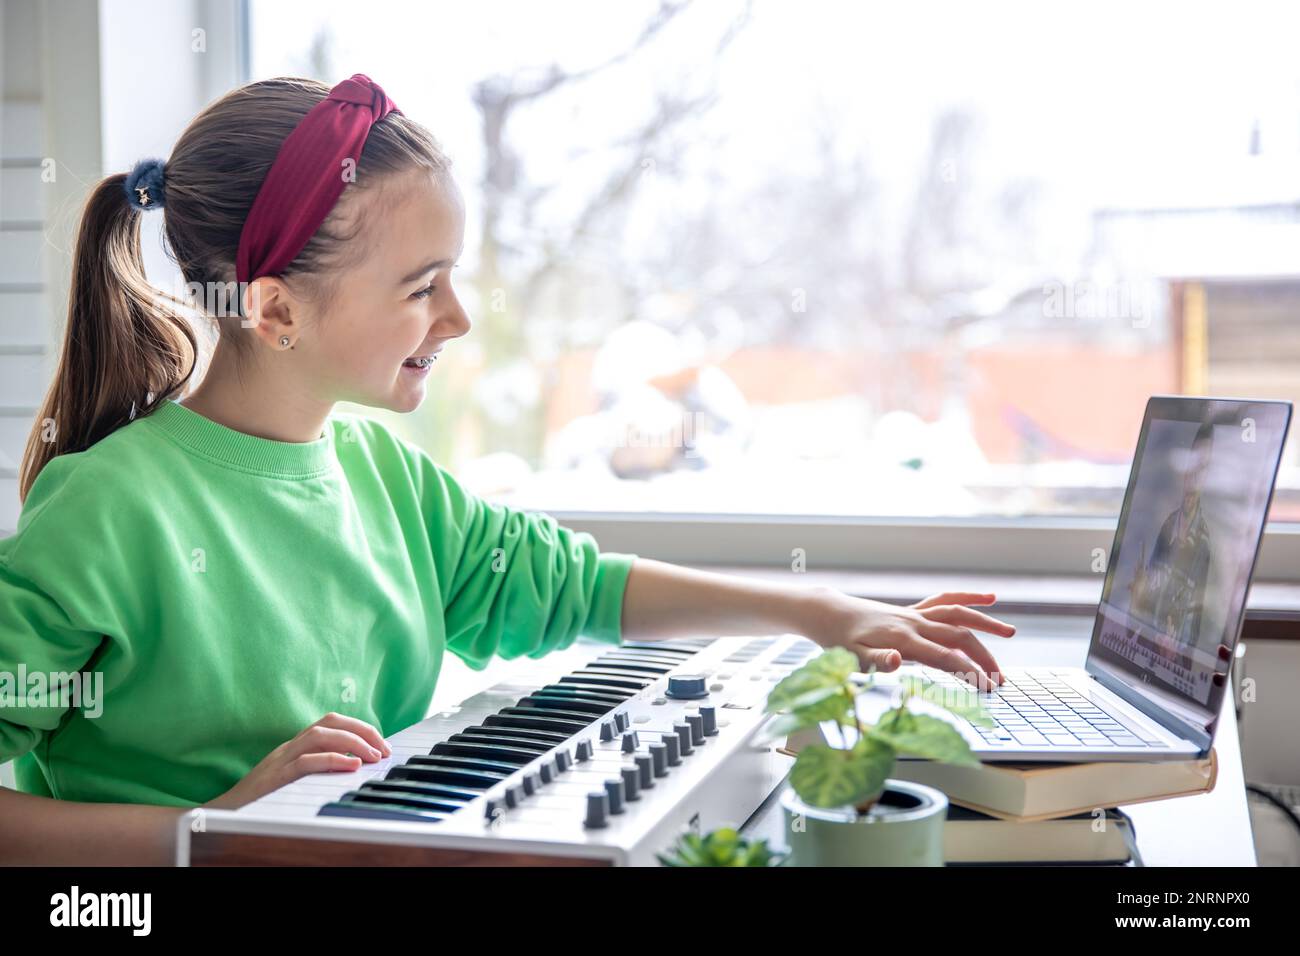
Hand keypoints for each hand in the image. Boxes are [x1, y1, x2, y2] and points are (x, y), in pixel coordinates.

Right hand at [202, 712, 391, 810]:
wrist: (225, 813)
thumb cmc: (262, 799)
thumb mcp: (294, 779)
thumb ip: (318, 769)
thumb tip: (355, 768)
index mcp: (296, 745)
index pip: (331, 722)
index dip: (360, 728)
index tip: (382, 744)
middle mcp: (290, 746)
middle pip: (329, 722)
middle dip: (362, 731)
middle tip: (384, 750)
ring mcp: (281, 760)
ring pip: (319, 736)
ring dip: (352, 743)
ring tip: (373, 757)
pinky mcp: (276, 778)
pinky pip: (305, 762)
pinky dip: (332, 761)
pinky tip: (352, 767)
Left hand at [809, 589, 1015, 690]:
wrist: (829, 613)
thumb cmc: (839, 640)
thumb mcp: (850, 658)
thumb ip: (876, 660)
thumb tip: (897, 662)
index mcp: (903, 640)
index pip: (943, 657)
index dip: (968, 671)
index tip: (988, 687)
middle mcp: (914, 624)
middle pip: (959, 637)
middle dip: (983, 658)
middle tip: (1000, 681)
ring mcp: (916, 615)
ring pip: (958, 615)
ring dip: (985, 624)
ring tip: (1011, 632)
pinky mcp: (914, 612)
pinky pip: (945, 602)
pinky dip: (968, 599)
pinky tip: (989, 598)